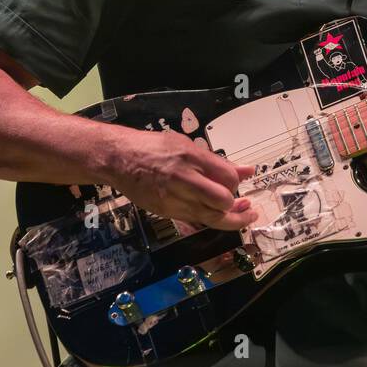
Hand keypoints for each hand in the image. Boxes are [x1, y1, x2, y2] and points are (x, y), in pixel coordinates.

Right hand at [102, 128, 259, 230]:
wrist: (119, 159)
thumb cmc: (154, 147)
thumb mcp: (187, 145)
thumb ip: (218, 162)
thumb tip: (248, 171)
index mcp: (191, 157)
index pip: (228, 178)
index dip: (237, 183)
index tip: (238, 182)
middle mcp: (183, 179)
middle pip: (222, 202)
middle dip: (236, 205)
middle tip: (245, 204)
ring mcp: (173, 198)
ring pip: (211, 217)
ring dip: (229, 218)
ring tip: (241, 214)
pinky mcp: (166, 212)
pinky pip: (195, 220)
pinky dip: (209, 218)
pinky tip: (215, 212)